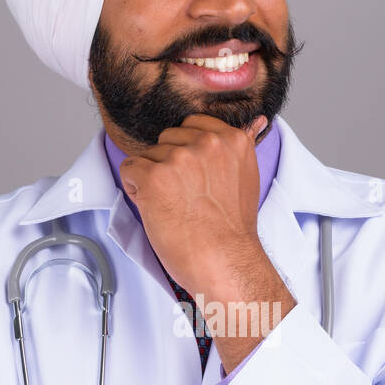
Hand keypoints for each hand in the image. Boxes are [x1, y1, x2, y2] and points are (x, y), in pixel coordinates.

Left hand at [119, 112, 267, 293]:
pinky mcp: (154, 176)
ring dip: (152, 180)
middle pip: (167, 140)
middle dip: (169, 166)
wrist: (224, 263)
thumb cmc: (231, 231)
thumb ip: (238, 149)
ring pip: (147, 156)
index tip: (197, 180)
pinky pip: (129, 169)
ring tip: (175, 207)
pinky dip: (136, 190)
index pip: (192, 125)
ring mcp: (180, 158)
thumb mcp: (246, 177)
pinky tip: (157, 209)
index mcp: (231, 140)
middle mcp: (207, 143)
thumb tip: (255, 122)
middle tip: (186, 198)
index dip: (187, 154)